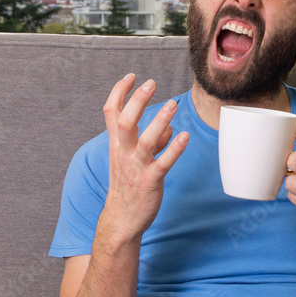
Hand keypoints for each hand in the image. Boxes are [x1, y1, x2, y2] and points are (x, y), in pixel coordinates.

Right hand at [99, 74, 188, 242]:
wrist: (121, 220)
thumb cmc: (128, 186)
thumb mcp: (130, 159)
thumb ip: (148, 141)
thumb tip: (168, 128)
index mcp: (116, 145)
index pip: (110, 112)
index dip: (119, 92)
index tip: (132, 76)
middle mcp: (124, 153)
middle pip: (126, 121)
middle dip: (137, 100)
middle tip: (151, 82)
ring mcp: (136, 168)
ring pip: (146, 141)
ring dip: (160, 122)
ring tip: (173, 105)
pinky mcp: (150, 182)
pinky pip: (163, 163)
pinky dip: (174, 149)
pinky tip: (185, 137)